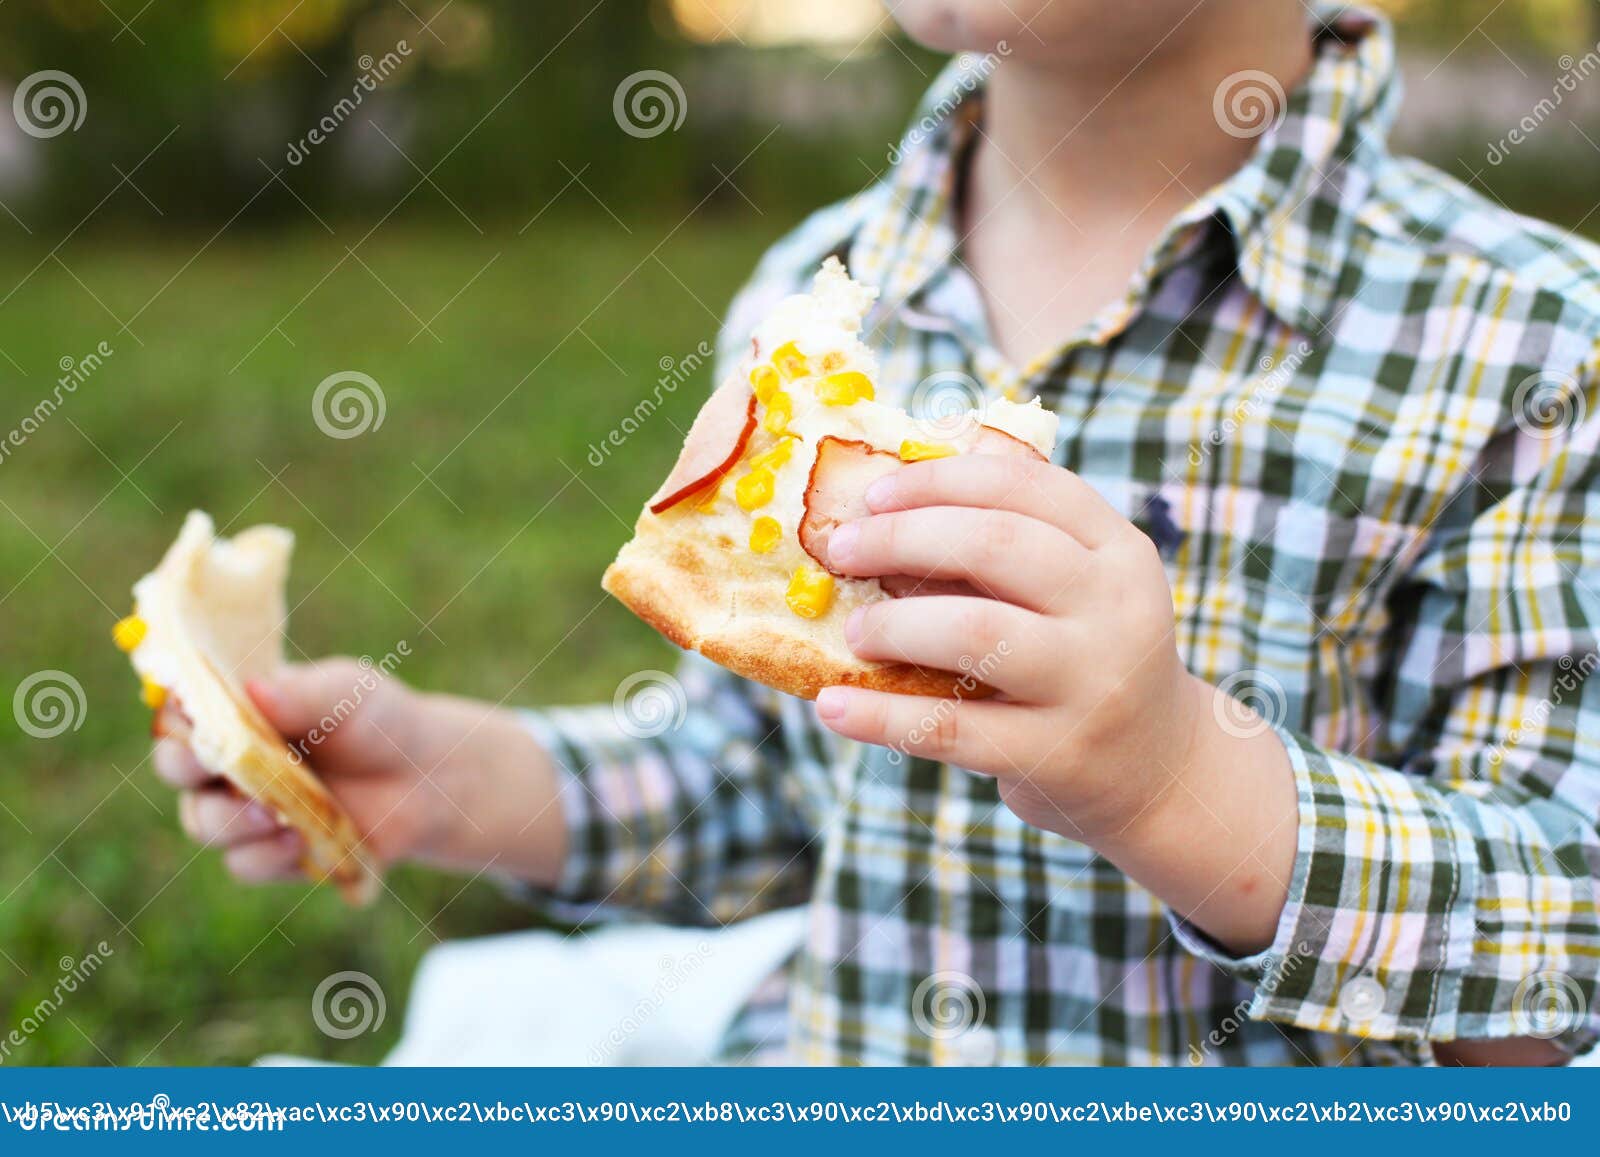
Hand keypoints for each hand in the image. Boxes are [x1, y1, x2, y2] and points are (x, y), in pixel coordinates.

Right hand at [152, 658, 565, 887]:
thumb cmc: (379, 721)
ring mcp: (247, 810)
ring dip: (226, 819)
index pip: (183, 710)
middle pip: (177, 768)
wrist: (428, 777)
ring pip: (202, 821)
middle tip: (217, 765)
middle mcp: (230, 761)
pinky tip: (297, 841)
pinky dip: (263, 855)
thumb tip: (254, 690)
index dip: (177, 715)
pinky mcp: (273, 852)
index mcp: (237, 711)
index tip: (192, 718)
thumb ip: (306, 694)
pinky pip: (245, 863)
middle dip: (187, 768)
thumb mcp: (351, 692)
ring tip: (271, 812)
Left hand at [814, 453, 1204, 842]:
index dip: (942, 481)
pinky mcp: (1057, 755)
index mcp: (1119, 552)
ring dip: (895, 625)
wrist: (1158, 774)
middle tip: (842, 551)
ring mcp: (1091, 685)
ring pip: (976, 631)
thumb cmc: (1084, 663)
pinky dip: (881, 715)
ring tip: (853, 632)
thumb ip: (1004, 550)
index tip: (876, 494)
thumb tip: (881, 516)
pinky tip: (833, 704)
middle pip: (997, 545)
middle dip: (903, 538)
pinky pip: (952, 727)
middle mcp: (1115, 610)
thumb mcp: (1076, 594)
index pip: (1028, 488)